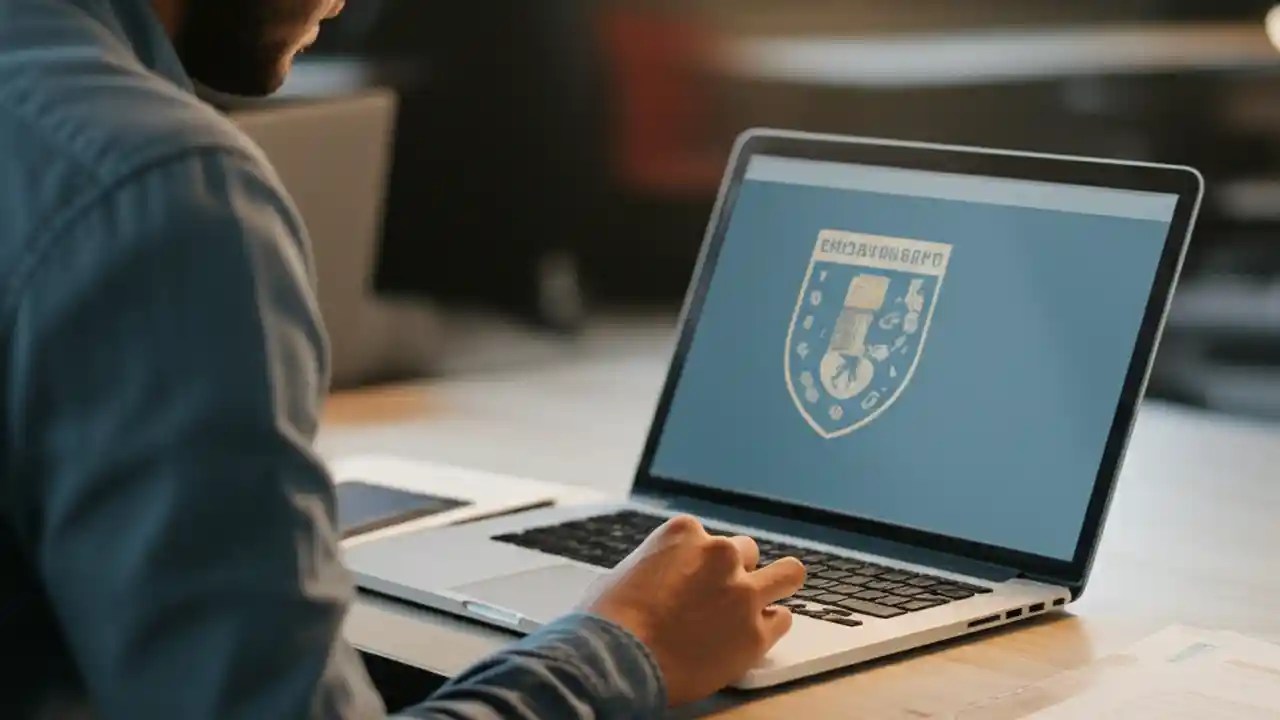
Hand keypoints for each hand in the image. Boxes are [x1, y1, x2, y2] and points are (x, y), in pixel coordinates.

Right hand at [580, 515, 805, 706]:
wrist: (618, 660)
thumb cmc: (608, 620)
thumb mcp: (626, 571)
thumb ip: (658, 565)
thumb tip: (660, 579)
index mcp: (685, 533)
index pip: (707, 539)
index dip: (699, 563)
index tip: (690, 582)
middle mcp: (720, 555)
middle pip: (746, 552)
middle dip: (736, 572)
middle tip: (721, 597)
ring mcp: (743, 593)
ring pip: (788, 574)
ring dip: (777, 584)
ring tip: (766, 601)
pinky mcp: (757, 633)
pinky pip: (782, 620)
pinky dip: (769, 628)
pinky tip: (751, 637)